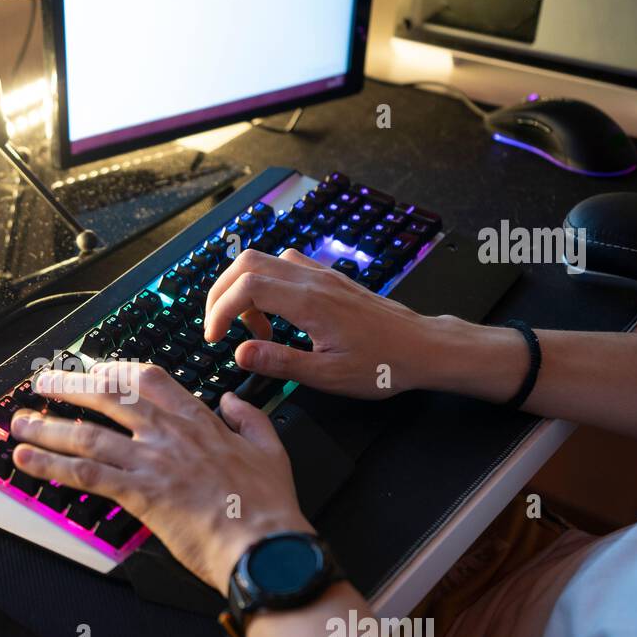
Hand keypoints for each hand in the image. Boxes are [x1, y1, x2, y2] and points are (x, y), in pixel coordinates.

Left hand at [9, 363, 311, 595]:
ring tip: (19, 422)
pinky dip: (51, 466)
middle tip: (42, 383)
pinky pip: (85, 474)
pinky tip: (26, 461)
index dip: (115, 371)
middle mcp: (170, 434)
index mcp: (200, 421)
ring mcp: (152, 461)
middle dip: (69, 386)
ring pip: (87, 435)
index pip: (149, 380)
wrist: (265, 545)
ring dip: (47, 427)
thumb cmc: (269, 506)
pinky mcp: (139, 493)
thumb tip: (232, 401)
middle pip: (108, 396)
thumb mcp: (270, 448)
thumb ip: (248, 418)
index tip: (95, 370)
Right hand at [203, 248, 445, 399]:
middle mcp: (313, 281)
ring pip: (265, 261)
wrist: (423, 348)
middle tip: (217, 326)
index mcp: (310, 303)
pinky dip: (266, 287)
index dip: (220, 310)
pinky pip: (285, 267)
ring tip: (254, 330)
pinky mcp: (329, 279)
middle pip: (247, 263)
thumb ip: (280, 362)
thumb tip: (241, 353)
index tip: (214, 337)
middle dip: (222, 292)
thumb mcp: (328, 375)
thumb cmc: (383, 364)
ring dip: (244, 290)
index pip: (247, 287)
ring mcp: (322, 275)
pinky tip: (277, 318)